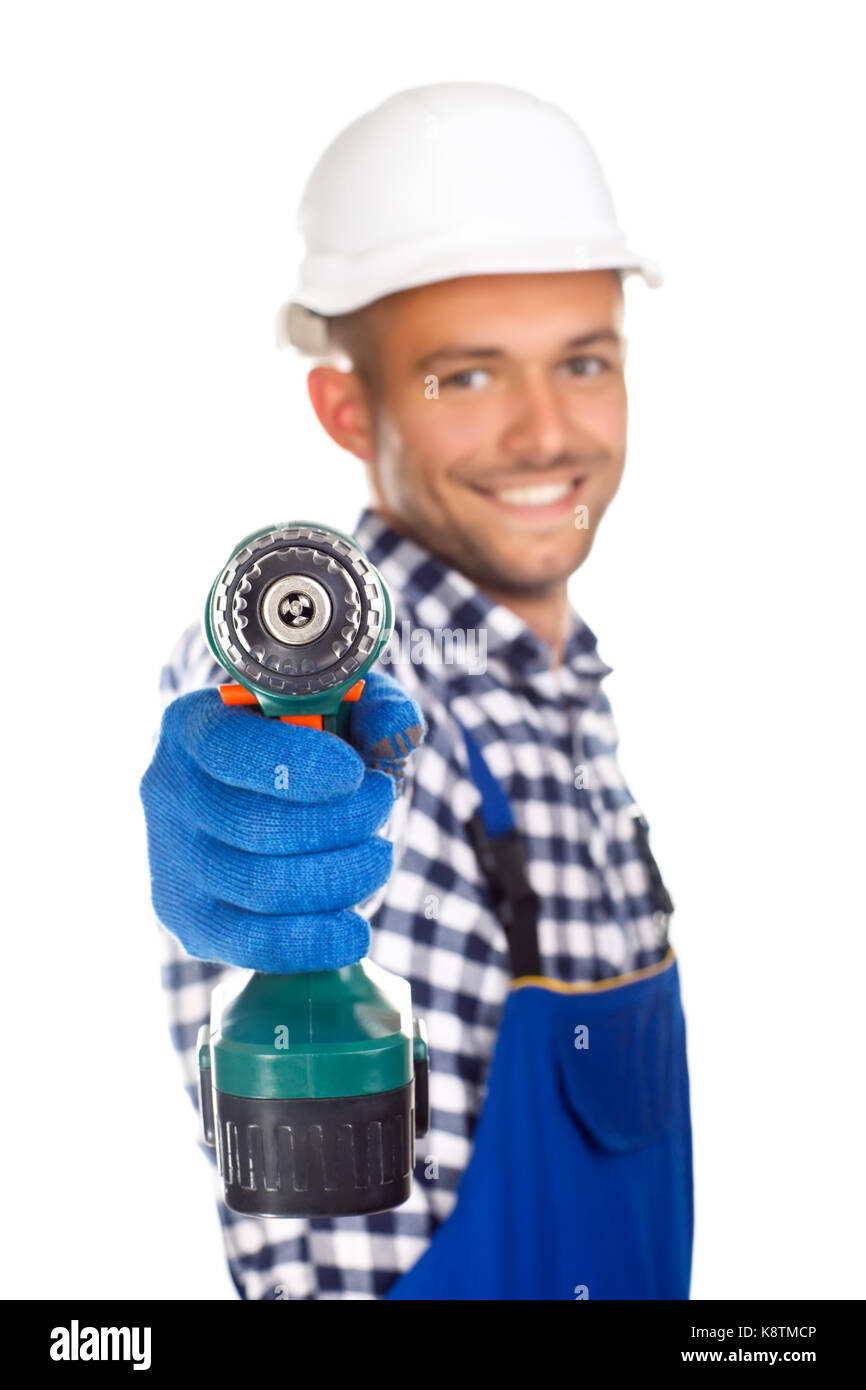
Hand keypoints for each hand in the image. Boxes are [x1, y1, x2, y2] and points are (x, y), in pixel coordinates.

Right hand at [139, 669, 425, 971]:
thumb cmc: (305, 743)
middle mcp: (167, 792)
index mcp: (192, 725)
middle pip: (254, 826)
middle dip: (340, 823)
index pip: (231, 750)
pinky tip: (353, 931)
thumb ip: (374, 708)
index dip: (297, 767)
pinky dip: (312, 943)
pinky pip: (250, 945)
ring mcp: (171, 863)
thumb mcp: (339, 705)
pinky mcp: (189, 921)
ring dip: (340, 877)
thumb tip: (392, 735)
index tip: (355, 774)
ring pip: (260, 888)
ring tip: (376, 855)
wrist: (259, 797)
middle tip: (381, 806)